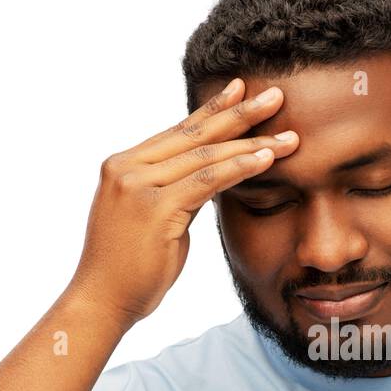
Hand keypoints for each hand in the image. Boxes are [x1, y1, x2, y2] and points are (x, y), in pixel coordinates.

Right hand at [66, 78, 297, 326]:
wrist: (102, 301)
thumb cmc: (129, 268)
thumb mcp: (154, 219)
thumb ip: (176, 193)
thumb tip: (209, 177)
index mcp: (123, 166)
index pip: (177, 131)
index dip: (212, 109)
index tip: (241, 90)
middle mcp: (127, 168)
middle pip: (193, 134)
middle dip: (239, 114)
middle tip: (276, 96)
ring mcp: (137, 186)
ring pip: (205, 156)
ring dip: (252, 144)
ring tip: (288, 137)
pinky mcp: (154, 208)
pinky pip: (207, 182)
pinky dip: (240, 168)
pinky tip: (266, 159)